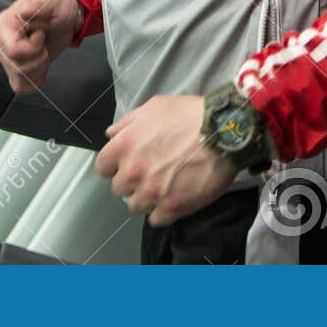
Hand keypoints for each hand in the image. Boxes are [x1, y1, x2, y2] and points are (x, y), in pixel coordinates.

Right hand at [0, 0, 81, 92]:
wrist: (62, 16)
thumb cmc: (55, 7)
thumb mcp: (52, 1)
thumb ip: (39, 6)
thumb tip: (25, 12)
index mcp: (3, 24)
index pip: (13, 51)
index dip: (34, 47)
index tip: (41, 34)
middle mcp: (0, 42)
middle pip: (18, 67)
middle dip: (39, 58)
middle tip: (44, 42)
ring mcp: (5, 58)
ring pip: (21, 79)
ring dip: (40, 67)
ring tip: (42, 50)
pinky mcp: (13, 70)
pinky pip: (22, 87)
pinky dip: (37, 78)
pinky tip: (40, 62)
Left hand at [94, 95, 238, 227]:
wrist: (224, 132)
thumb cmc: (190, 115)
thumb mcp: (155, 107)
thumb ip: (128, 122)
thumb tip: (112, 134)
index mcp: (125, 146)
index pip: (102, 167)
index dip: (113, 165)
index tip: (125, 164)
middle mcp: (133, 171)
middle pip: (118, 188)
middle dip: (131, 182)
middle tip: (149, 173)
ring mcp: (152, 192)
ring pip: (135, 206)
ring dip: (146, 198)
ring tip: (163, 187)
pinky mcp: (172, 207)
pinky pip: (156, 219)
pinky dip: (163, 212)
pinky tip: (173, 198)